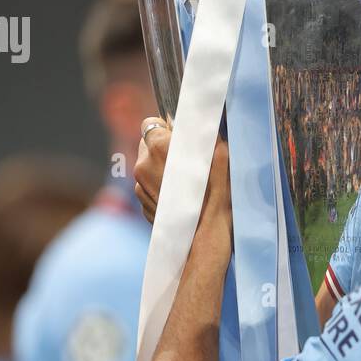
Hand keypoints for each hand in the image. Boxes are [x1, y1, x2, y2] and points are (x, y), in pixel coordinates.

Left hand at [134, 118, 232, 244]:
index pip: (150, 123)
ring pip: (148, 168)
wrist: (205, 238)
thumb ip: (205, 137)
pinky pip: (149, 188)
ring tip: (186, 182)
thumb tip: (203, 126)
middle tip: (186, 159)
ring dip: (162, 169)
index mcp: (159, 148)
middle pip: (147, 145)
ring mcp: (140, 187)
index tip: (179, 136)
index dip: (165, 128)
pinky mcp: (142, 205)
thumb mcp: (221, 157)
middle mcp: (143, 165)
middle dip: (163, 148)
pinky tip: (180, 197)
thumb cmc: (217, 196)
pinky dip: (161, 188)